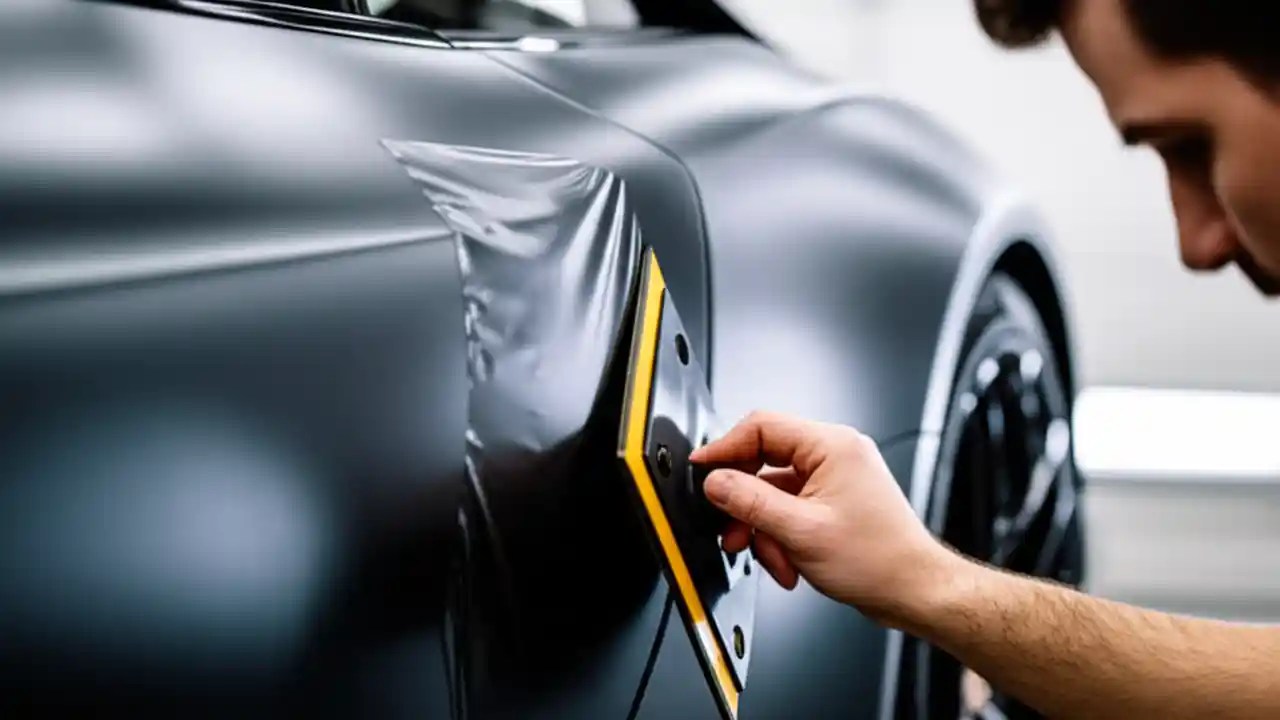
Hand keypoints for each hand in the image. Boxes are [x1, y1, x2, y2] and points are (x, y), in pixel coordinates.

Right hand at [690, 411, 959, 625]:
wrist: (913, 590)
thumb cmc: (879, 560)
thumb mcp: (800, 531)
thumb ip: (750, 502)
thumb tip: (715, 482)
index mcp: (832, 445)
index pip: (761, 427)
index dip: (725, 448)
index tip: (702, 469)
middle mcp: (836, 453)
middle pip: (764, 462)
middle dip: (747, 505)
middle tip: (734, 530)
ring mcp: (835, 477)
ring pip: (774, 491)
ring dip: (765, 529)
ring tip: (772, 558)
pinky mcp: (833, 501)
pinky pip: (790, 508)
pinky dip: (781, 535)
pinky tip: (788, 562)